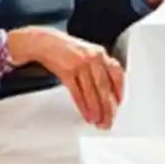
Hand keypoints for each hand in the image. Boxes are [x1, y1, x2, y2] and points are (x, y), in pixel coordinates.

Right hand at [7, 27, 122, 127]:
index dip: (119, 90)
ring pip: (92, 91)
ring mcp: (80, 64)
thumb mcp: (87, 54)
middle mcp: (93, 58)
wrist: (45, 42)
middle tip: (109, 120)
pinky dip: (83, 106)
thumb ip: (99, 69)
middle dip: (108, 107)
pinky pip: (77, 93)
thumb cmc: (67, 50)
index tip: (119, 104)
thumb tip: (108, 93)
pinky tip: (87, 115)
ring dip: (96, 110)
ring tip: (98, 121)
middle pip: (104, 86)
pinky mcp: (66, 71)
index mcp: (100, 54)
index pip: (116, 73)